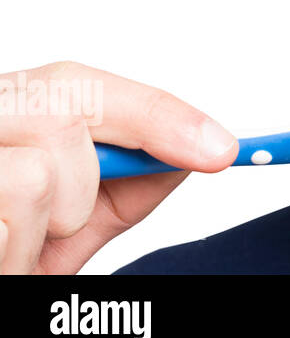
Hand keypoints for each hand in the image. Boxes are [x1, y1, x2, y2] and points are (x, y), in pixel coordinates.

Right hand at [0, 61, 236, 273]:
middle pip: (65, 109)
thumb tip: (202, 145)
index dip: (159, 114)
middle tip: (65, 222)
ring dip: (48, 227)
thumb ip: (130, 176)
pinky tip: (1, 252)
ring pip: (40, 174)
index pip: (81, 85)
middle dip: (87, 178)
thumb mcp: (75, 215)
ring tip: (18, 243)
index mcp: (6, 108)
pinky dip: (16, 252)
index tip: (220, 149)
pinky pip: (9, 219)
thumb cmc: (14, 248)